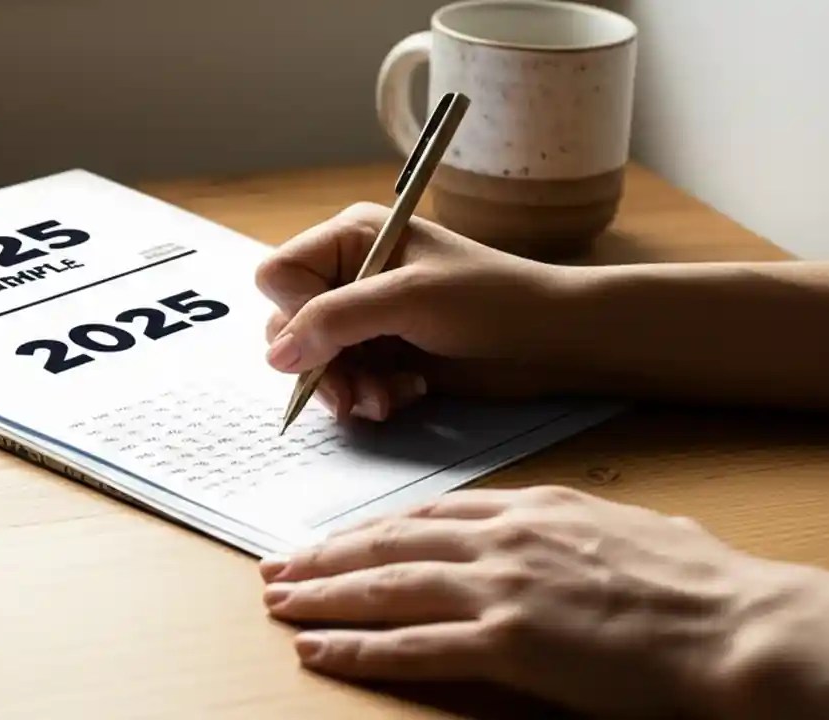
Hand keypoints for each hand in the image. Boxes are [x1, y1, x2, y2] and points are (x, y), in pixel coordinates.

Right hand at [254, 202, 571, 420]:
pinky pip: (348, 381)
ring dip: (350, 387)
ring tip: (389, 398)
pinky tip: (410, 392)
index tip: (326, 345)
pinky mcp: (385, 352)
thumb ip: (336, 320)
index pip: (280, 277)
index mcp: (351, 237)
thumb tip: (276, 355)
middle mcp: (352, 273)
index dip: (294, 315)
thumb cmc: (490, 300)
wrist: (552, 340)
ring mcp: (368, 316)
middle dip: (323, 365)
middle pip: (291, 325)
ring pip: (317, 362)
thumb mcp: (408, 300)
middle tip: (354, 394)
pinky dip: (372, 394)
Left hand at [256, 485, 778, 717]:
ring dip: (321, 595)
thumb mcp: (641, 532)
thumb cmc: (702, 584)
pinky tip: (318, 649)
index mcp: (535, 509)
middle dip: (326, 555)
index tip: (341, 538)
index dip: (375, 528)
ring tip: (278, 600)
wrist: (734, 625)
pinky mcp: (505, 643)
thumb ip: (600, 527)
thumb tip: (601, 532)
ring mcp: (500, 589)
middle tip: (278, 563)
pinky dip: (355, 648)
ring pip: (384, 587)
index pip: (431, 515)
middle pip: (390, 542)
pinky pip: (410, 647)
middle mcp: (504, 540)